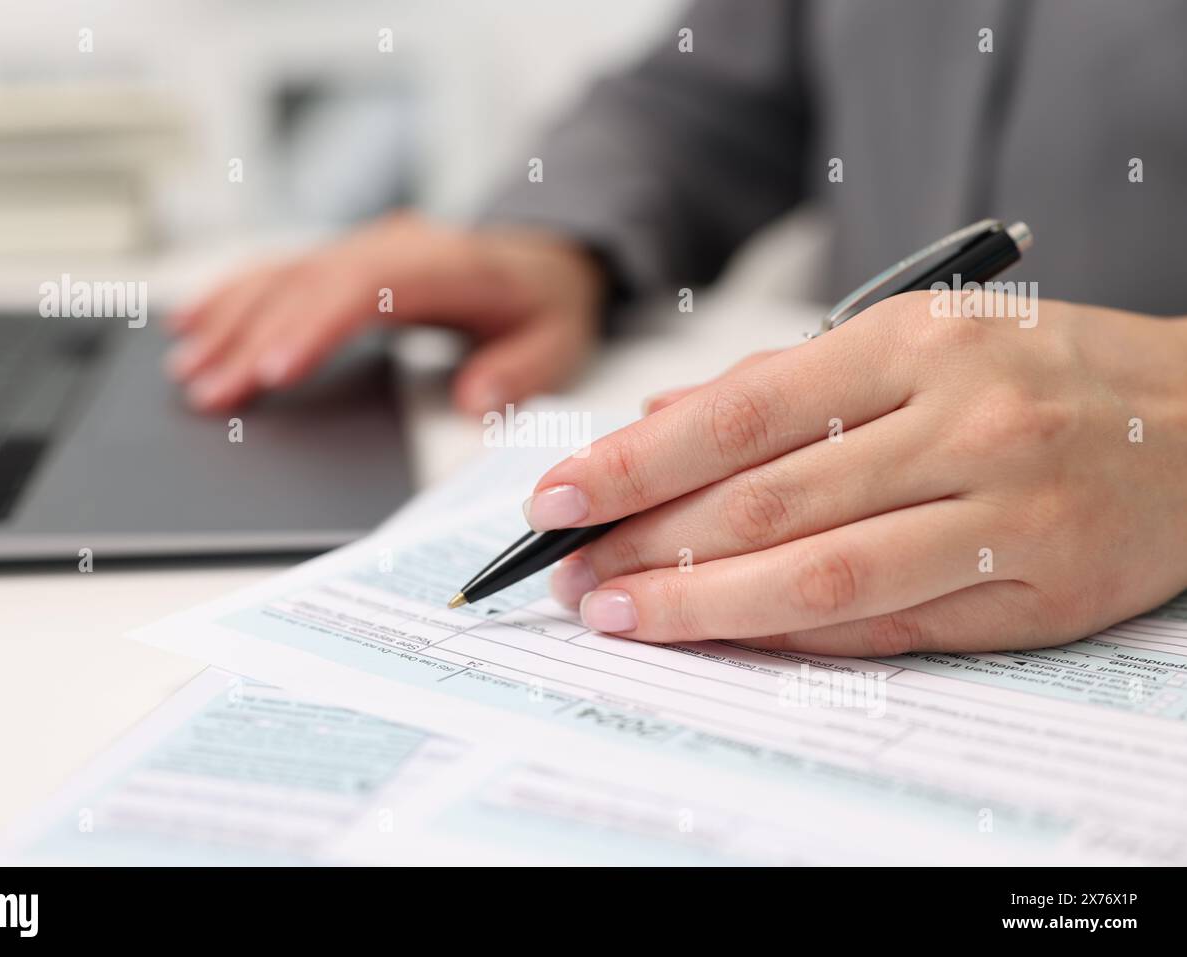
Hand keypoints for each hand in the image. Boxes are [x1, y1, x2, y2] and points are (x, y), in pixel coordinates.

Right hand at [165, 212, 604, 413]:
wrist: (546, 259)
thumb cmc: (544, 305)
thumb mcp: (557, 342)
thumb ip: (520, 371)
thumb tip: (474, 399)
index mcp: (446, 263)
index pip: (365, 288)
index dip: (314, 326)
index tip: (273, 371)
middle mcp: (395, 246)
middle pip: (309, 285)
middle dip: (250, 339)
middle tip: (207, 391)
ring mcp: (365, 247)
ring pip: (284, 274)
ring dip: (229, 318)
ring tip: (186, 367)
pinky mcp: (347, 258)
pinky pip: (281, 269)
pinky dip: (233, 295)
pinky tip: (193, 319)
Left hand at [530, 292, 1186, 653]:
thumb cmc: (1040, 371)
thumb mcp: (915, 338)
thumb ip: (783, 385)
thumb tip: (655, 425)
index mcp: (915, 342)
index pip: (740, 414)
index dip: (634, 465)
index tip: (556, 498)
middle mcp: (962, 422)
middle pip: (767, 503)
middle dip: (648, 544)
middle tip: (574, 572)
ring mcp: (1008, 511)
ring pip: (822, 576)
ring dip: (704, 605)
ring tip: (624, 614)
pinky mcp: (1039, 592)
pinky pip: (892, 628)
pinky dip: (796, 635)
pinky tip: (729, 635)